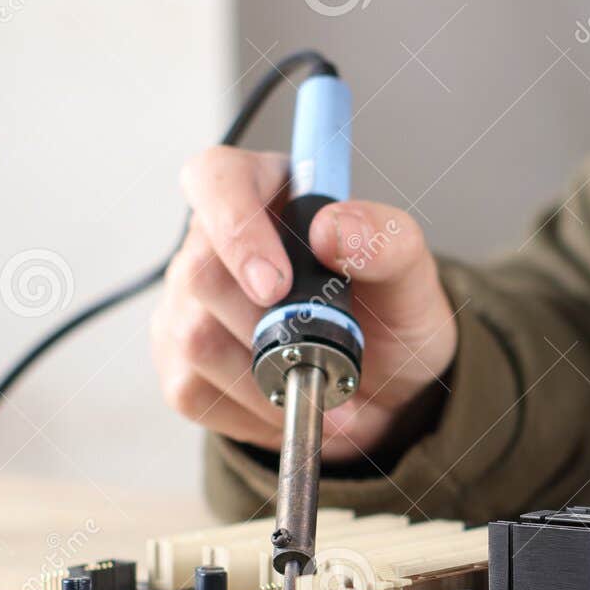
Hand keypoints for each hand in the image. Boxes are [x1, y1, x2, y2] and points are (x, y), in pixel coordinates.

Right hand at [151, 146, 457, 461]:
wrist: (381, 390)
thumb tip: (333, 229)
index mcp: (269, 193)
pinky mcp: (179, 361)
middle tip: (325, 350)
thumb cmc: (388, 317)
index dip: (235, 227)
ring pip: (194, 338)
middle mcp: (214, 242)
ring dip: (268, 374)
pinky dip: (252, 410)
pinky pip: (193, 391)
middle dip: (271, 327)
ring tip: (317, 380)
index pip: (217, 178)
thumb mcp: (410, 277)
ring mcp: (187, 303)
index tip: (275, 284)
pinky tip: (288, 400)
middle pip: (201, 272)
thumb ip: (387, 241)